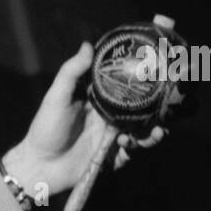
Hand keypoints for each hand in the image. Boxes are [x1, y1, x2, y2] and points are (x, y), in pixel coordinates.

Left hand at [1, 42, 165, 198]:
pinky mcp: (112, 157)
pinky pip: (131, 152)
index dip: (143, 80)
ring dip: (152, 131)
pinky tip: (129, 144)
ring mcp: (112, 138)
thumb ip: (72, 72)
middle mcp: (109, 117)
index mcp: (99, 101)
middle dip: (157, 109)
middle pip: (141, 110)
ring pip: (142, 132)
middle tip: (170, 105)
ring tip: (158, 131)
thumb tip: (88, 44)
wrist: (40, 166)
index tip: (160, 70)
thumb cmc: (45, 128)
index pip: (126, 86)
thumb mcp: (57, 97)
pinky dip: (136, 148)